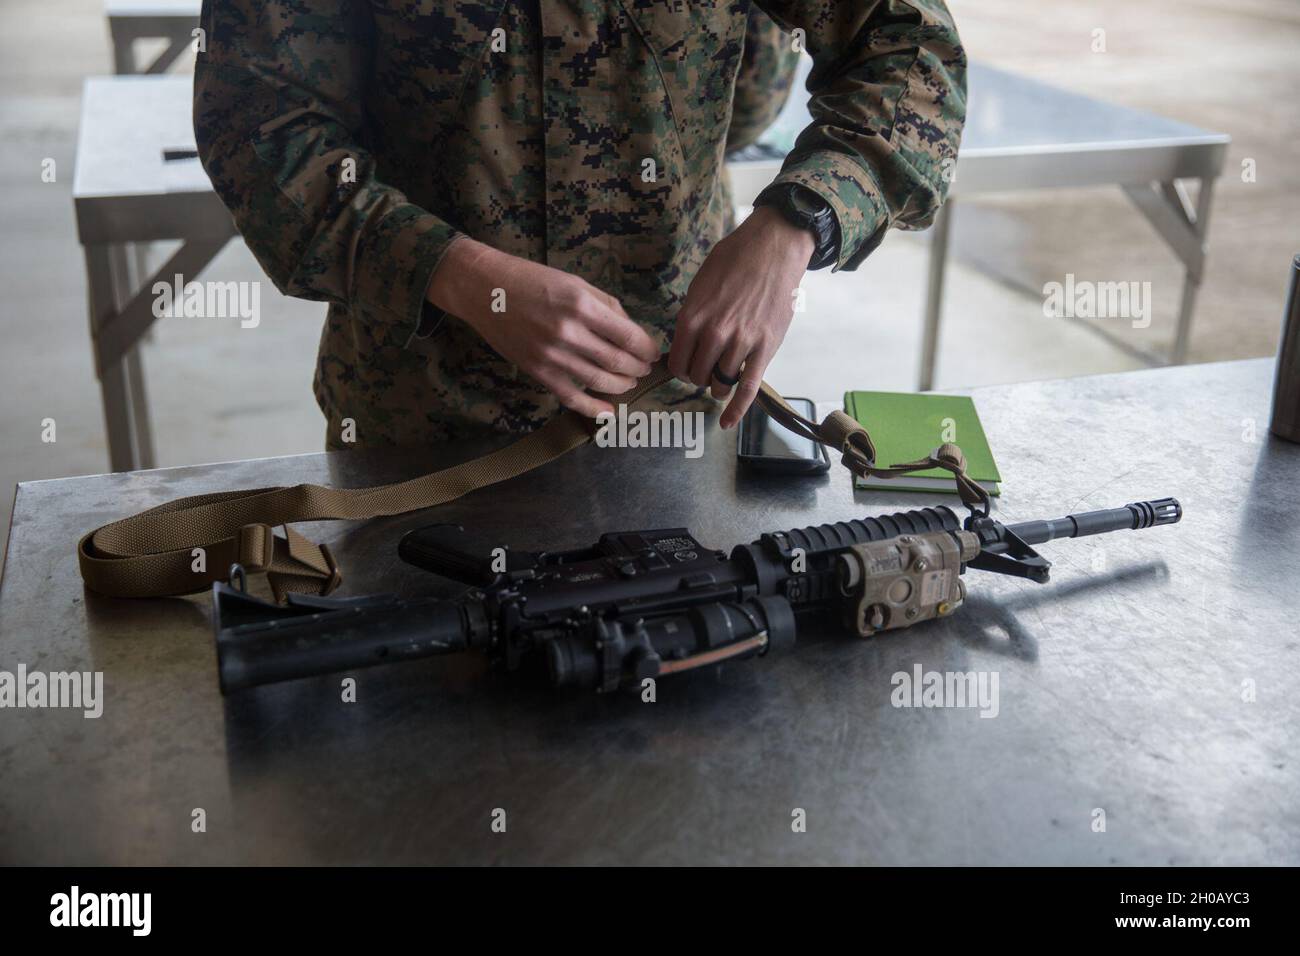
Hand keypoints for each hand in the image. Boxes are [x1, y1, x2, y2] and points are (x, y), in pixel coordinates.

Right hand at [428, 238, 659, 418]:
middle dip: (638, 367)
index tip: (653, 352)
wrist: (485, 290)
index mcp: (582, 305)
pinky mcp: (538, 372)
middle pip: (618, 361)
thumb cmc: (531, 280)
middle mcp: (569, 333)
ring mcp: (552, 356)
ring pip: (599, 381)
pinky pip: (571, 397)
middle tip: (644, 368)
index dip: (647, 348)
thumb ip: (606, 306)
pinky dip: (593, 408)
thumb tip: (631, 332)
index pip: (628, 336)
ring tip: (629, 381)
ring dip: (621, 385)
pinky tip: (609, 412)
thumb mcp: (575, 282)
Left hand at [667, 205, 814, 427]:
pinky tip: (728, 423)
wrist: (773, 247)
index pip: (677, 362)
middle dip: (700, 376)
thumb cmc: (735, 260)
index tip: (687, 367)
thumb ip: (691, 315)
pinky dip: (737, 409)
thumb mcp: (700, 284)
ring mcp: (740, 342)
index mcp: (692, 317)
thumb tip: (685, 341)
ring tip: (723, 377)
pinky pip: (748, 388)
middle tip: (707, 369)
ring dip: (719, 385)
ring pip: (720, 383)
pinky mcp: (765, 348)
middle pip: (697, 376)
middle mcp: (713, 333)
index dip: (681, 368)